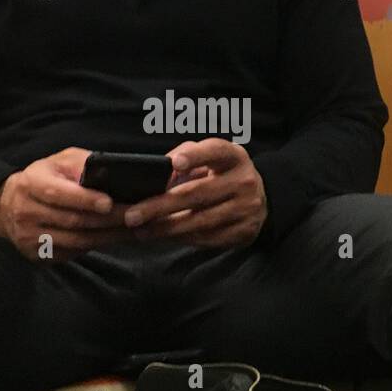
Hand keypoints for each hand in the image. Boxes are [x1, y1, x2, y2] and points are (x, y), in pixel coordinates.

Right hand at [0, 148, 130, 262]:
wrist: (6, 206)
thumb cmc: (43, 179)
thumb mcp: (58, 162)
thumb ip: (82, 164)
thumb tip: (111, 172)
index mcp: (30, 184)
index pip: (59, 193)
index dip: (85, 199)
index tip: (109, 202)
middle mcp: (26, 212)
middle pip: (73, 220)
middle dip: (108, 220)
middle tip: (136, 217)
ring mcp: (30, 237)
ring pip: (76, 240)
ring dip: (108, 236)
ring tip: (133, 230)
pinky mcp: (37, 255)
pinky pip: (72, 252)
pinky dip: (96, 246)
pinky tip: (114, 239)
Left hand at [122, 139, 267, 248]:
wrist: (259, 199)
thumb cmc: (221, 174)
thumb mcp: (210, 158)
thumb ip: (185, 156)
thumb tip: (158, 174)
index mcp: (233, 157)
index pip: (215, 151)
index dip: (196, 156)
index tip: (175, 163)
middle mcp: (244, 181)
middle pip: (198, 194)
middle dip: (160, 206)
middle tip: (132, 215)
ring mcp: (246, 209)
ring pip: (200, 221)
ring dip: (166, 228)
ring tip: (140, 231)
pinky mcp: (244, 232)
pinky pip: (207, 238)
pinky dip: (182, 239)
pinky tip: (162, 238)